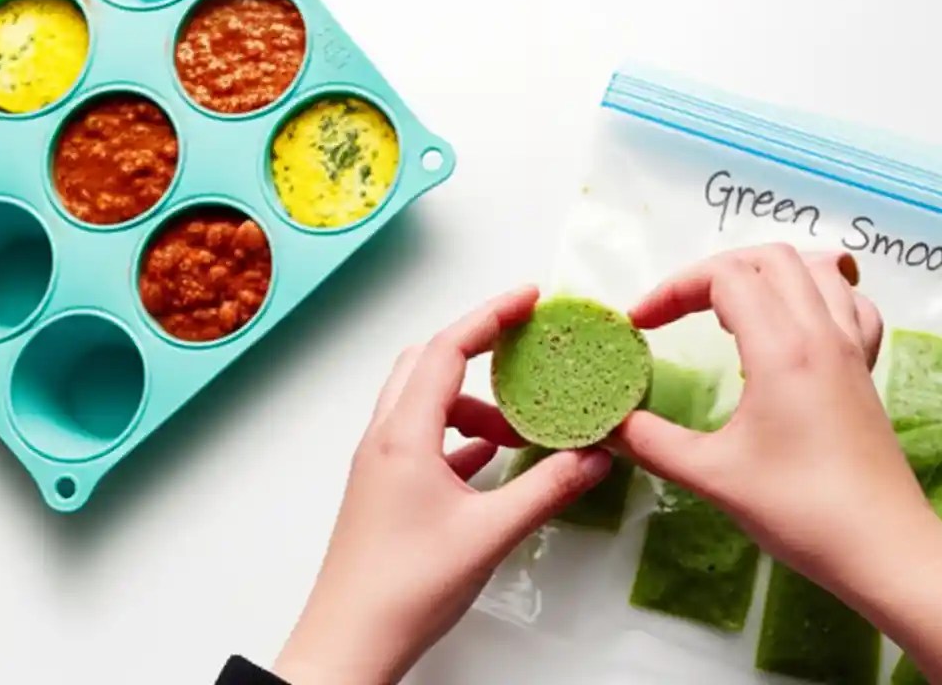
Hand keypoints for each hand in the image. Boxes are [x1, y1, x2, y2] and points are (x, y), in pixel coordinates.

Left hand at [273, 286, 611, 684]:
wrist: (349, 643)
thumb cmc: (402, 590)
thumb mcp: (490, 534)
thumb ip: (546, 489)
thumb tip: (592, 457)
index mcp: (403, 436)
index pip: (448, 350)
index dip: (490, 316)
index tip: (528, 299)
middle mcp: (384, 440)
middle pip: (428, 364)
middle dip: (479, 349)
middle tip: (525, 347)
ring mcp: (380, 466)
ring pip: (425, 404)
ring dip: (473, 403)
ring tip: (520, 429)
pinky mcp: (384, 491)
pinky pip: (423, 440)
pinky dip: (459, 435)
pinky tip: (491, 458)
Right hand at [617, 245, 933, 589]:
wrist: (884, 549)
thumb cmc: (800, 510)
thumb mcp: (712, 475)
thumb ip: (652, 442)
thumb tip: (609, 424)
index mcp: (782, 348)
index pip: (724, 276)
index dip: (674, 290)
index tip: (642, 325)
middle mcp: (822, 334)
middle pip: (769, 258)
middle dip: (712, 272)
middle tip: (677, 312)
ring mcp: (851, 349)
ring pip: (817, 269)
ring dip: (767, 273)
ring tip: (731, 308)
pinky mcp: (865, 371)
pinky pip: (851, 304)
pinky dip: (819, 296)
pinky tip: (796, 327)